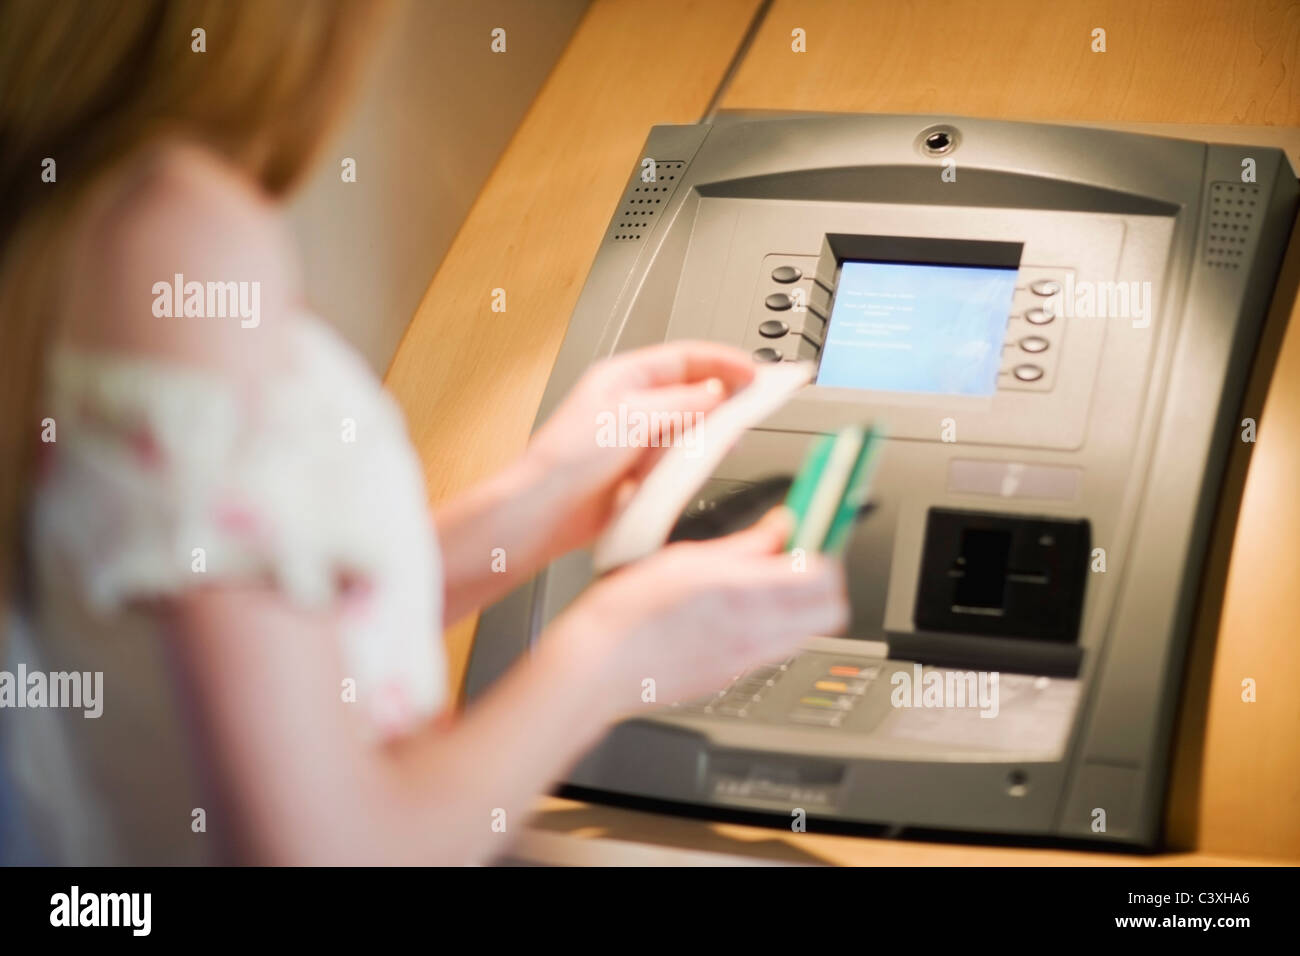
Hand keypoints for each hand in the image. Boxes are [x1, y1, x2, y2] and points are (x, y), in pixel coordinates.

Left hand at [521, 341, 754, 553]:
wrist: (546, 510)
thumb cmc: (567, 460)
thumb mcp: (631, 417)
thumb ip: (680, 403)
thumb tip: (716, 393)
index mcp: (623, 378)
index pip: (684, 358)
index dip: (722, 361)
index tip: (753, 372)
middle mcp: (631, 405)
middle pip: (690, 391)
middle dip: (723, 396)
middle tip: (754, 402)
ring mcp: (636, 438)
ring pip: (688, 427)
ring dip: (711, 430)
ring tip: (734, 435)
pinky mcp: (639, 470)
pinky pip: (678, 458)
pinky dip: (695, 459)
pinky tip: (704, 463)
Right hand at [548, 509, 849, 716]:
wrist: (597, 667)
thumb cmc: (626, 612)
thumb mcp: (686, 558)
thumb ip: (744, 545)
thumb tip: (781, 526)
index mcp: (745, 596)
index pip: (824, 575)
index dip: (826, 547)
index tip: (818, 527)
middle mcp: (756, 634)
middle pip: (831, 609)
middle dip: (824, 578)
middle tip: (800, 553)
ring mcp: (747, 661)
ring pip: (808, 631)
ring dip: (803, 603)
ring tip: (770, 578)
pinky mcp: (733, 676)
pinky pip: (778, 648)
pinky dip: (778, 624)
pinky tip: (743, 607)